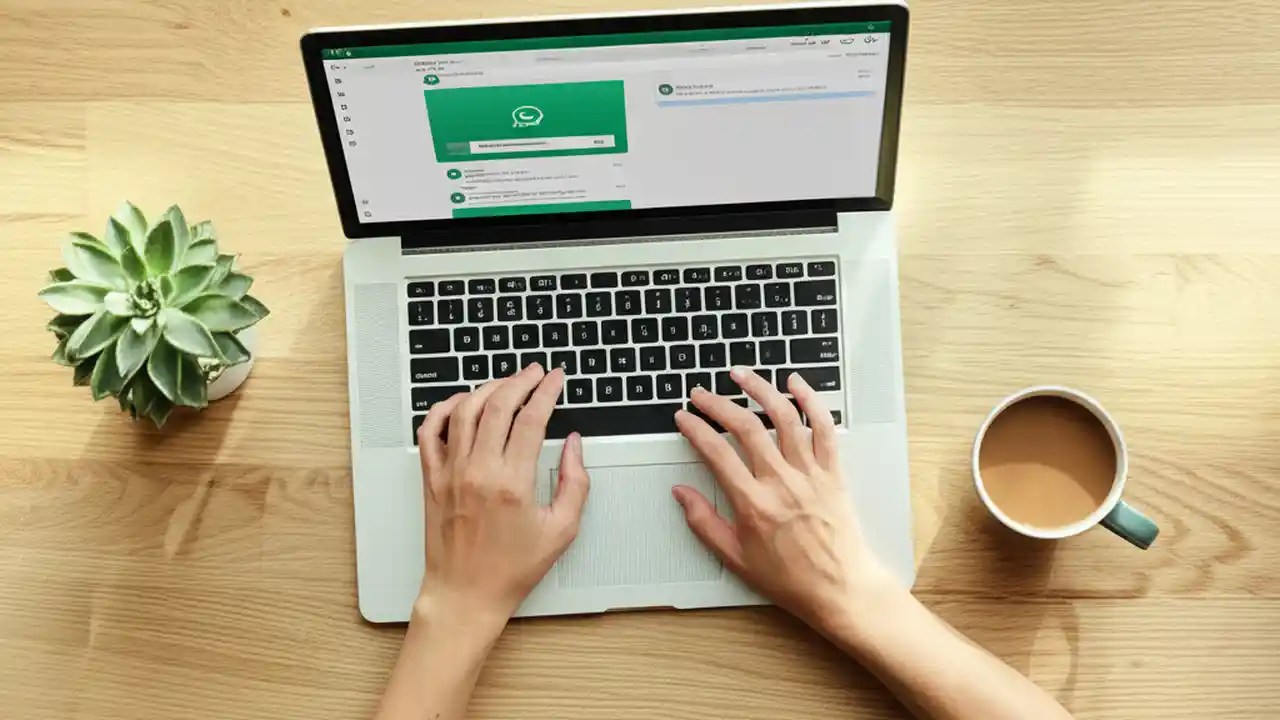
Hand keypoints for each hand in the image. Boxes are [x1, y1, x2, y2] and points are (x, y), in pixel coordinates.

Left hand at [414, 364, 589, 627]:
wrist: (465, 594)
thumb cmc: (511, 569)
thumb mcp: (561, 530)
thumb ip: (574, 482)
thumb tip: (574, 444)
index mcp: (513, 483)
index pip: (531, 418)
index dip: (547, 391)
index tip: (555, 379)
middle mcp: (478, 472)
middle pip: (498, 405)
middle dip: (521, 380)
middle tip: (535, 372)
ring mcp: (450, 473)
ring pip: (465, 410)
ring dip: (488, 388)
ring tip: (506, 383)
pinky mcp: (431, 479)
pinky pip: (431, 430)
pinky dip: (445, 408)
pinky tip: (462, 402)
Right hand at [672, 368, 895, 631]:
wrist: (840, 589)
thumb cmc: (790, 579)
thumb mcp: (735, 558)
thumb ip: (704, 522)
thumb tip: (681, 493)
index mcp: (753, 504)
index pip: (716, 453)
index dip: (695, 429)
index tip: (684, 418)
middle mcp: (782, 482)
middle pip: (746, 427)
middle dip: (718, 404)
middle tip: (700, 393)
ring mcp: (810, 474)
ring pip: (784, 418)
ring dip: (760, 390)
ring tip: (741, 375)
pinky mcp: (833, 473)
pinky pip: (824, 428)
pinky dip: (811, 401)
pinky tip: (795, 384)